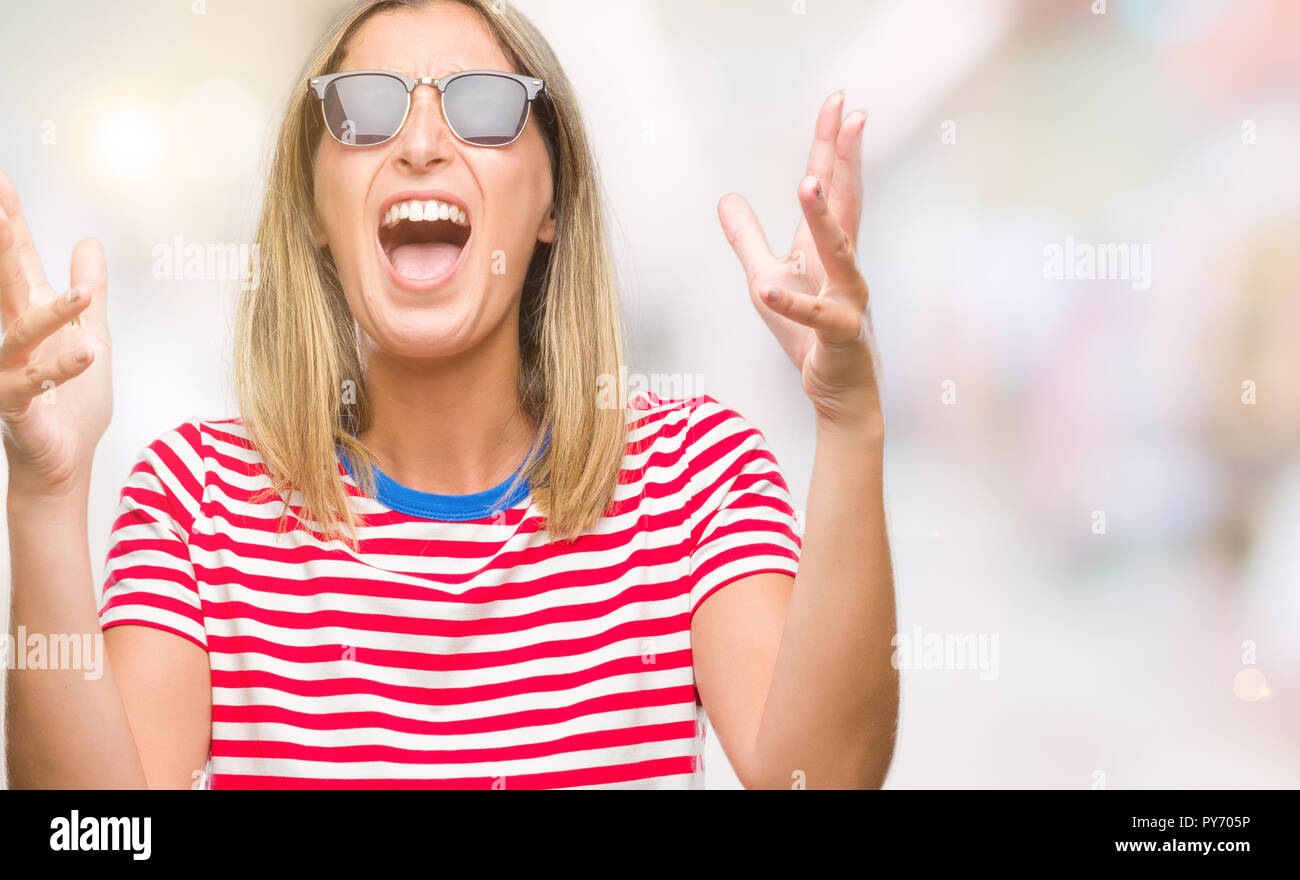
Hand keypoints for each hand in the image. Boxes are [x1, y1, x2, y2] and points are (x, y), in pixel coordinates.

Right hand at [0, 171, 112, 497]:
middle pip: (6, 287)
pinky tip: (84, 353)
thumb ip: (90, 291)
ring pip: (21, 336)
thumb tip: (89, 243)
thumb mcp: (93, 337)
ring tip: (81, 295)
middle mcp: (14, 341)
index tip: (2, 183)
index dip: (11, 226)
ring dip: (51, 315)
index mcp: (32, 319)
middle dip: (3, 249)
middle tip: (0, 209)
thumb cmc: (73, 404)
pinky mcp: (19, 408)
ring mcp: (10, 373)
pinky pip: (35, 386)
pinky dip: (60, 371)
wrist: (63, 463)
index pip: (19, 265)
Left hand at [718, 92, 880, 427]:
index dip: (831, 147)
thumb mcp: (766, 279)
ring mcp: (847, 299)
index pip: (830, 188)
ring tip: (808, 184)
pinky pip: (815, 317)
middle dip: (844, 159)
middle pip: (845, 203)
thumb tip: (725, 199)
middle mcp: (843, 266)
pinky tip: (771, 290)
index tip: (838, 105)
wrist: (839, 391)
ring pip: (839, 254)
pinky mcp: (839, 333)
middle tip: (849, 114)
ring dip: (823, 219)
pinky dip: (793, 304)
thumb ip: (747, 239)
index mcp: (826, 249)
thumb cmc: (809, 335)